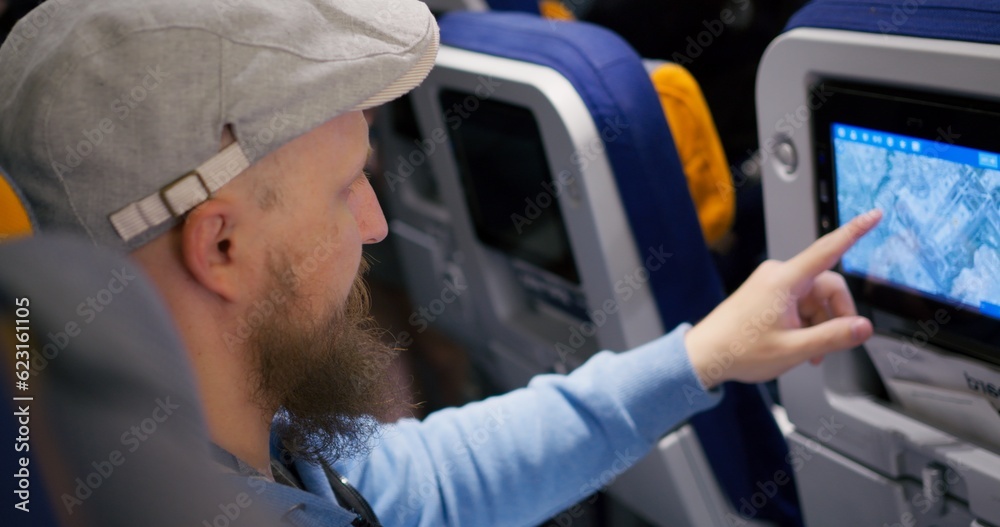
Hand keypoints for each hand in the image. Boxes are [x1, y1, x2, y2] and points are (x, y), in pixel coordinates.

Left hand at [684, 209, 882, 388]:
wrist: (705, 355)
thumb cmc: (739, 350)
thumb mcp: (793, 349)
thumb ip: (833, 337)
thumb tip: (863, 327)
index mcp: (784, 281)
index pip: (828, 249)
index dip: (855, 231)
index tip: (874, 214)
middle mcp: (779, 276)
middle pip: (828, 286)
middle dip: (836, 316)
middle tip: (832, 345)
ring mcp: (772, 284)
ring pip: (816, 299)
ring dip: (821, 325)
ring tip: (811, 353)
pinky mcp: (768, 294)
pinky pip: (801, 304)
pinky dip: (808, 324)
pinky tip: (803, 346)